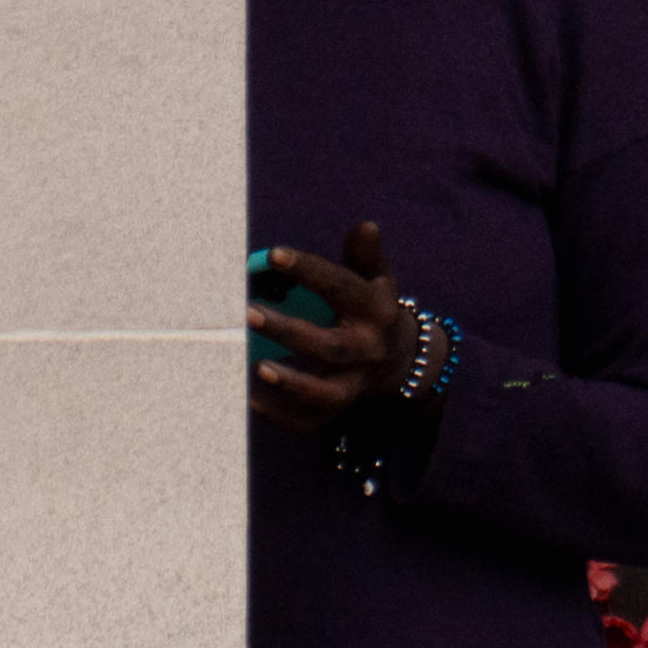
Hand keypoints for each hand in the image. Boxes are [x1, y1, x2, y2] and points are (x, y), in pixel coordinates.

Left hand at [246, 222, 410, 435]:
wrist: (401, 361)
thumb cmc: (373, 310)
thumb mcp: (377, 279)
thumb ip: (366, 255)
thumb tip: (364, 226)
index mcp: (377, 311)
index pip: (343, 288)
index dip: (309, 271)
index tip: (273, 256)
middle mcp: (368, 349)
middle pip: (330, 346)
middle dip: (289, 331)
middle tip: (247, 312)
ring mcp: (354, 383)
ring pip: (324, 392)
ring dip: (291, 382)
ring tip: (256, 367)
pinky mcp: (338, 409)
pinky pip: (309, 420)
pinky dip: (280, 416)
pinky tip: (248, 401)